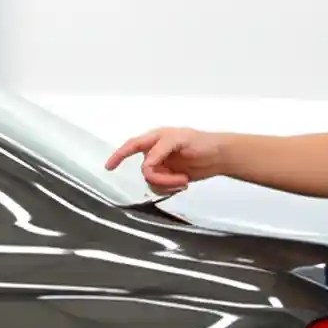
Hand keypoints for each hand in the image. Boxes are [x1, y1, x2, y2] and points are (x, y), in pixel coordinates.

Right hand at [104, 127, 223, 194]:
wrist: (218, 156)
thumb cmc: (202, 141)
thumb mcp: (180, 139)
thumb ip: (161, 149)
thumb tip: (147, 162)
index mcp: (156, 139)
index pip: (132, 146)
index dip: (119, 156)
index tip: (109, 167)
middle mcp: (155, 152)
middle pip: (145, 170)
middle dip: (162, 178)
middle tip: (180, 179)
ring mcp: (162, 166)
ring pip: (151, 182)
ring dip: (167, 184)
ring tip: (183, 181)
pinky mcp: (168, 177)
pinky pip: (160, 188)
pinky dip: (170, 189)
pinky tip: (183, 183)